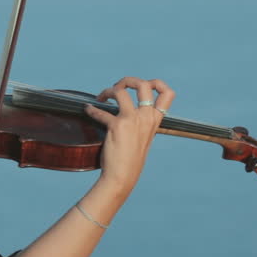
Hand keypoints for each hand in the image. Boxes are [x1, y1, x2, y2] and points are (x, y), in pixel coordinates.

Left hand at [84, 77, 174, 192]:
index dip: (157, 83)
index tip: (142, 85)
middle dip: (127, 80)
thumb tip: (128, 110)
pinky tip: (88, 110)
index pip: (168, 94)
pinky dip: (92, 109)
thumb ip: (140, 122)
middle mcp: (146, 117)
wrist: (122, 176)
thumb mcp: (143, 138)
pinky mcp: (117, 126)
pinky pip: (101, 111)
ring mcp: (132, 120)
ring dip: (108, 90)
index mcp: (155, 120)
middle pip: (143, 84)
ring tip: (101, 97)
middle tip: (117, 88)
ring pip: (121, 91)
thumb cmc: (130, 159)